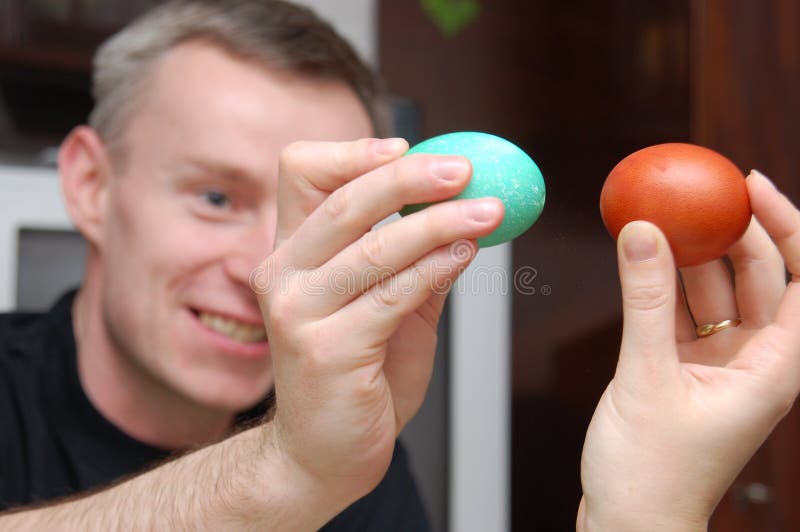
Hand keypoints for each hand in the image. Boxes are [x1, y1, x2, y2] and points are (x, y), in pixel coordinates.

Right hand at [254, 138, 503, 510]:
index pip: (302, 172)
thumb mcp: (386, 305)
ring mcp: (299, 312)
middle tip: (463, 170)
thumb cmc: (355, 376)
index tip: (407, 147)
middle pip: (344, 200)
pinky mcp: (327, 350)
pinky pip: (392, 294)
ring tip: (488, 212)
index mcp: (291, 253)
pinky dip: (435, 267)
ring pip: (375, 247)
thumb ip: (413, 258)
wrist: (324, 452)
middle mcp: (283, 275)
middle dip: (410, 177)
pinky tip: (467, 253)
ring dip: (440, 223)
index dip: (355, 151)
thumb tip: (463, 209)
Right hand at [578, 170, 799, 530]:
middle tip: (698, 192)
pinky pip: (678, 311)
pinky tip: (640, 257)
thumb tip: (641, 232)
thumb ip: (644, 301)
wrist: (629, 522)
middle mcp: (755, 362)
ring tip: (659, 216)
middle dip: (733, 231)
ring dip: (689, 254)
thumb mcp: (646, 377)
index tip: (749, 186)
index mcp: (774, 369)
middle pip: (759, 277)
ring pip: (714, 291)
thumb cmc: (652, 473)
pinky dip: (660, 283)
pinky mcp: (682, 367)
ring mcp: (718, 363)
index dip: (787, 227)